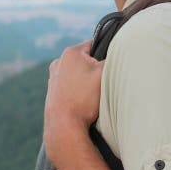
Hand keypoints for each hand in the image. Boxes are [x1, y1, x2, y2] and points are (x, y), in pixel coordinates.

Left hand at [43, 40, 102, 162]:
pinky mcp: (52, 92)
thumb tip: (118, 53)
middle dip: (95, 69)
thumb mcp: (104, 73)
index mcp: (71, 53)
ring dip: (86, 81)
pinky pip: (71, 86)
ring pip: (78, 74)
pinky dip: (79, 91)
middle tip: (103, 82)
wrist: (64, 124)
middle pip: (86, 60)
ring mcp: (54, 77)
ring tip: (93, 94)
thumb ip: (113, 59)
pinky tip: (84, 101)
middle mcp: (59, 62)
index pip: (95, 45)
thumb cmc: (84, 98)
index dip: (106, 54)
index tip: (110, 67)